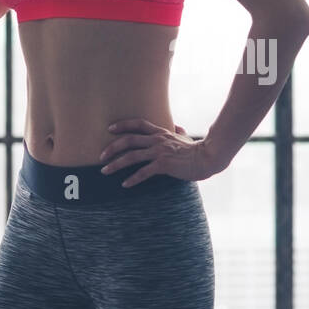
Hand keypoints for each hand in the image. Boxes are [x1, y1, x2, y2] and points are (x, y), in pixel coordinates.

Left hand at [99, 119, 218, 185]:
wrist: (208, 158)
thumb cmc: (197, 150)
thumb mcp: (186, 138)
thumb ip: (179, 132)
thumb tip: (178, 128)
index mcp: (161, 133)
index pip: (138, 124)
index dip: (122, 125)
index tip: (109, 129)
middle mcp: (157, 140)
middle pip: (129, 140)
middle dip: (112, 148)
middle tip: (101, 156)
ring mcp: (160, 152)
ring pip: (132, 156)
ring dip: (116, 164)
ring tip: (105, 171)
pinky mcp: (164, 164)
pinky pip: (144, 172)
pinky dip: (133, 179)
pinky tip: (125, 184)